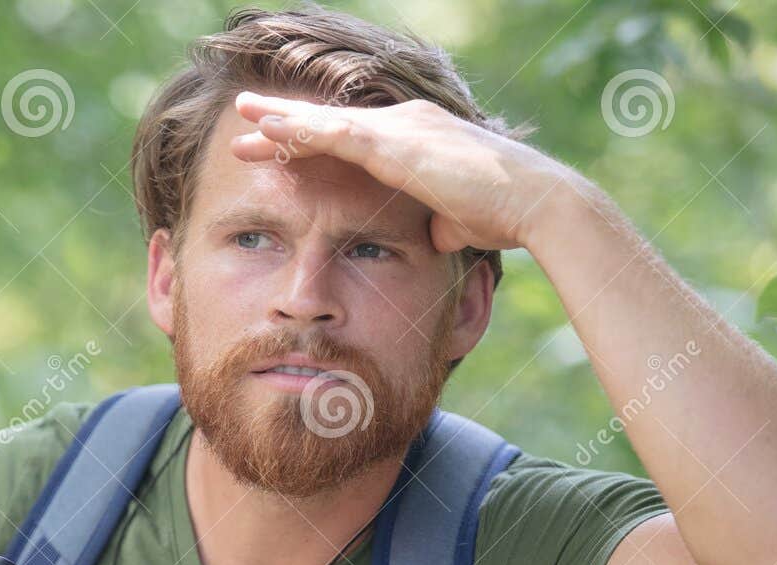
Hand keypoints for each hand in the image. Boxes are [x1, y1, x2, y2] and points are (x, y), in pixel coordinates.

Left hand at [228, 90, 577, 254]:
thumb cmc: (504, 214)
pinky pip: (336, 135)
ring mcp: (401, 128)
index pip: (351, 136)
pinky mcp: (398, 145)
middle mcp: (405, 123)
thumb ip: (442, 223)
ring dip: (281, 119)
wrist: (534, 204)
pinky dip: (300, 132)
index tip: (276, 145)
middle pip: (332, 120)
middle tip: (244, 117)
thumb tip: (436, 236)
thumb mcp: (461, 221)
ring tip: (242, 115)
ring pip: (326, 121)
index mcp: (416, 137)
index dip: (311, 139)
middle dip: (286, 120)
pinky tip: (269, 130)